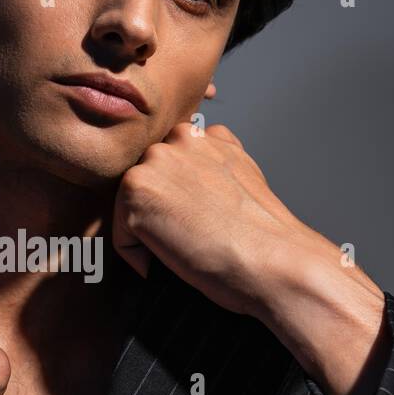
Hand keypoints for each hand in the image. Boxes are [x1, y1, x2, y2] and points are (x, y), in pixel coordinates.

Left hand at [112, 120, 388, 394]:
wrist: (272, 259)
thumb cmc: (263, 234)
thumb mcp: (244, 177)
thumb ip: (214, 164)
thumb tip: (197, 178)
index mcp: (204, 136)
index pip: (168, 170)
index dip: (179, 205)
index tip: (199, 225)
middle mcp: (177, 139)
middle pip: (147, 187)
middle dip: (161, 215)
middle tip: (193, 240)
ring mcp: (154, 163)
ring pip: (131, 209)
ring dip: (149, 235)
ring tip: (188, 248)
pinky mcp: (136, 193)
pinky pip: (121, 238)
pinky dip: (140, 258)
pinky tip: (177, 258)